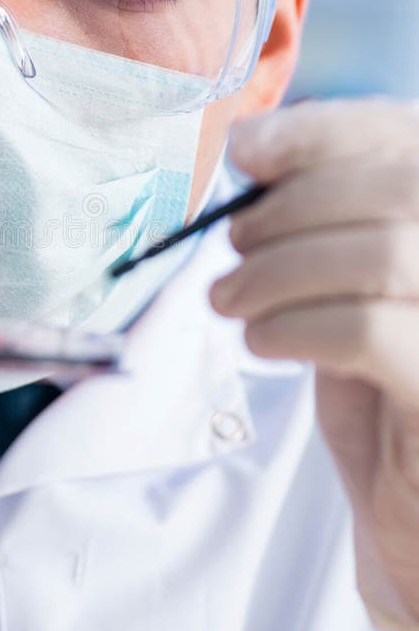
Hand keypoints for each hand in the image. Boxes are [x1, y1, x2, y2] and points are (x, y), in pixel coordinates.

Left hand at [209, 98, 418, 630]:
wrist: (410, 499)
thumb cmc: (376, 377)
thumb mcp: (344, 280)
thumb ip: (317, 212)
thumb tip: (249, 142)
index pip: (405, 133)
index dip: (321, 131)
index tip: (244, 149)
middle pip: (395, 189)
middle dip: (288, 209)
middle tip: (233, 245)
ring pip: (382, 255)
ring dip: (277, 271)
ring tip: (229, 298)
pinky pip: (366, 330)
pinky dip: (293, 324)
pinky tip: (262, 338)